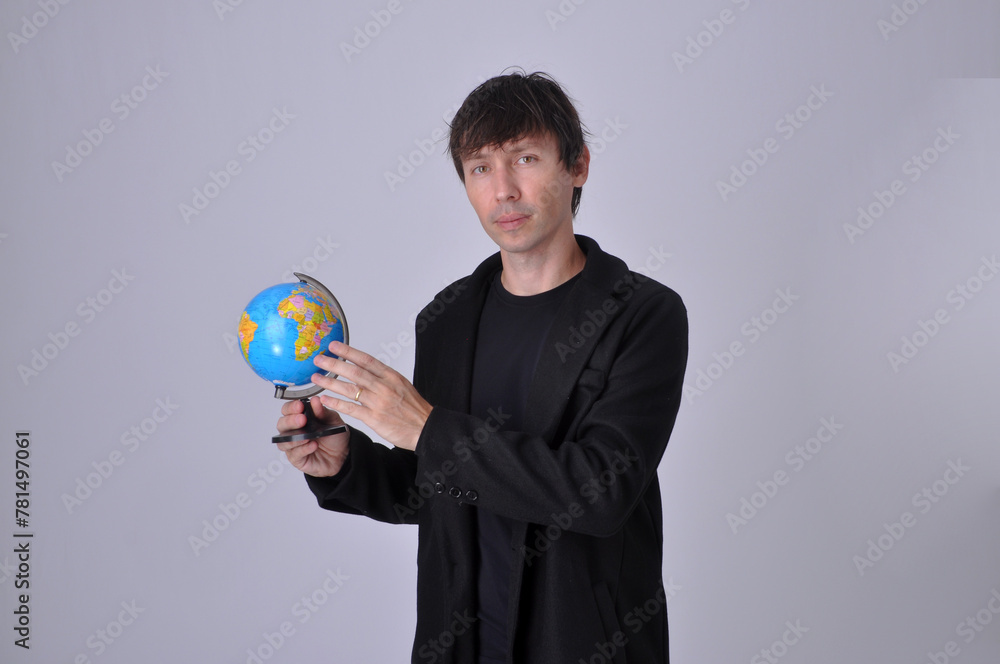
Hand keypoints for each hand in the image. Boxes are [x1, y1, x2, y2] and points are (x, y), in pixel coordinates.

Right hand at [275, 397, 349, 476]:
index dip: (291, 407)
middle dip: (291, 421)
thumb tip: (316, 400)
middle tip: (302, 419)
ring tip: (307, 436)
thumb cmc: (333, 436)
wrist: (343, 454)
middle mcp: (293, 431)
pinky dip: (303, 449)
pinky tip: (313, 445)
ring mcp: (293, 445)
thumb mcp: (332, 420)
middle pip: (282, 424)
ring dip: (294, 438)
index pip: (287, 410)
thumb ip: (323, 411)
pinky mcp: (297, 459)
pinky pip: (295, 454)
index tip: (300, 405)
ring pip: (284, 441)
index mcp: (299, 417)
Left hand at [311, 341, 432, 450]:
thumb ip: (384, 378)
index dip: (348, 352)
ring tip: (316, 378)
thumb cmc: (414, 408)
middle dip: (334, 364)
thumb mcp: (402, 386)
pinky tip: (325, 400)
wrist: (425, 427)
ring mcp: (378, 402)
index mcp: (391, 377)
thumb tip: (365, 371)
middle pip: (354, 372)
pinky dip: (336, 403)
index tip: (334, 346)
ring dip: (330, 383)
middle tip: (319, 360)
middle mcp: (383, 387)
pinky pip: (351, 408)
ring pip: (349, 389)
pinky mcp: (374, 418)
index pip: (366, 360)